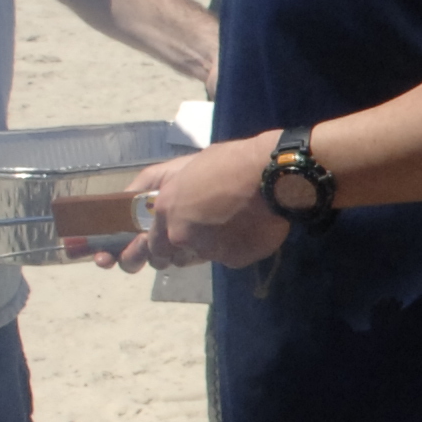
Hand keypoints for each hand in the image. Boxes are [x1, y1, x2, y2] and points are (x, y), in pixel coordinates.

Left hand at [104, 139, 286, 270]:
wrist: (272, 175)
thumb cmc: (230, 162)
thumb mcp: (186, 166)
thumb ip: (167, 189)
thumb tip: (151, 201)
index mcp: (166, 209)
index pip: (148, 244)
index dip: (151, 247)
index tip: (153, 248)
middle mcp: (180, 235)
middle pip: (166, 259)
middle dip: (173, 253)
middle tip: (189, 239)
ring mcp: (207, 251)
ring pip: (196, 259)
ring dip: (202, 250)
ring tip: (222, 227)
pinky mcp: (233, 260)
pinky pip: (226, 258)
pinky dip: (232, 248)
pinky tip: (246, 228)